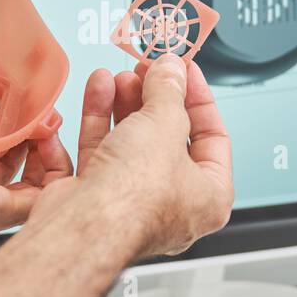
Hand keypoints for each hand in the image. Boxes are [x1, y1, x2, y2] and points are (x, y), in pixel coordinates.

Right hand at [46, 53, 232, 257]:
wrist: (82, 227)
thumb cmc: (134, 196)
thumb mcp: (164, 124)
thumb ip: (169, 91)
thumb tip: (171, 70)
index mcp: (209, 196)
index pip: (213, 137)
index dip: (199, 97)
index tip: (184, 70)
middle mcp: (173, 204)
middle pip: (168, 138)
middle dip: (154, 98)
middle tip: (147, 70)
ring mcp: (132, 203)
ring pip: (132, 143)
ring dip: (125, 105)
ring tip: (119, 76)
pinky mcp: (96, 199)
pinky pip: (102, 152)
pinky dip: (98, 121)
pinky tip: (97, 92)